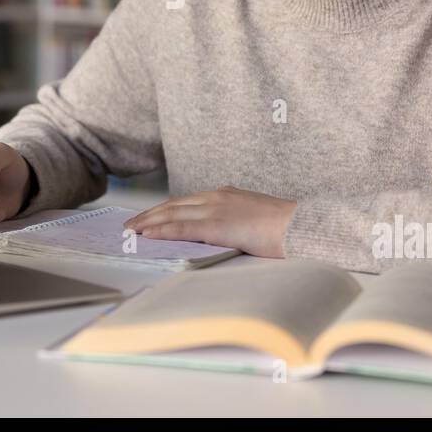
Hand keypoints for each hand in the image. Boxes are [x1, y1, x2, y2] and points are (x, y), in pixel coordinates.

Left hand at [122, 187, 296, 257]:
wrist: (301, 225)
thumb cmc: (284, 227)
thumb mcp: (253, 218)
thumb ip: (234, 222)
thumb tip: (221, 236)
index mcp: (225, 194)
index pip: (185, 201)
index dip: (164, 209)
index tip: (148, 217)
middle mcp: (216, 197)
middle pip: (173, 205)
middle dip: (150, 215)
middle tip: (131, 224)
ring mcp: (216, 209)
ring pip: (172, 214)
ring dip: (149, 222)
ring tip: (132, 231)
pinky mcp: (217, 224)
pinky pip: (182, 227)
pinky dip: (161, 230)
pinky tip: (148, 235)